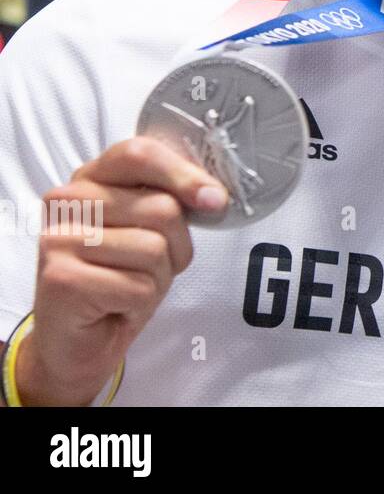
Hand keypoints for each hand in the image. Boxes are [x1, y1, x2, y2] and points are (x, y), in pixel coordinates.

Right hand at [14, 136, 226, 405]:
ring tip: (129, 286)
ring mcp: (58, 238)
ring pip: (154, 249)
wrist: (78, 339)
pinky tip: (116, 306)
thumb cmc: (119, 276)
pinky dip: (141, 302)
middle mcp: (67, 201)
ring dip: (158, 277)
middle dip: (176, 246)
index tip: (214, 200)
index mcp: (90, 178)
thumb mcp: (150, 229)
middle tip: (150, 267)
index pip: (140, 154)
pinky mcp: (61, 278)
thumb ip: (171, 200)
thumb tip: (215, 196)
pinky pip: (138, 286)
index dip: (184, 175)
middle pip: (161, 208)